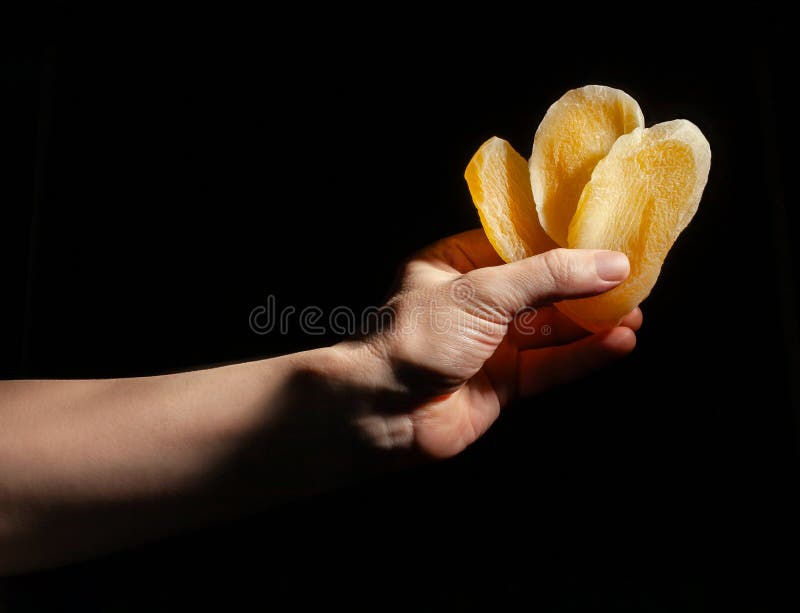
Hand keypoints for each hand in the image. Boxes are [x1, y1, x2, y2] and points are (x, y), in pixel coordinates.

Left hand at [354, 230, 640, 458]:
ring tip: (635, 312)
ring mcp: (489, 343)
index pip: (521, 244)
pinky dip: (583, 355)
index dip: (565, 242)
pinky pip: (550, 365)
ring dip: (592, 322)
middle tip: (633, 279)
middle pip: (542, 287)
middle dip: (586, 285)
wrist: (380, 412)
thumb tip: (610, 262)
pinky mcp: (502, 383)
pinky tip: (617, 343)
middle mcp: (474, 301)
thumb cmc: (415, 337)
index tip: (610, 237)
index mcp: (456, 263)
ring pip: (551, 329)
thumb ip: (548, 276)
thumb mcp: (482, 291)